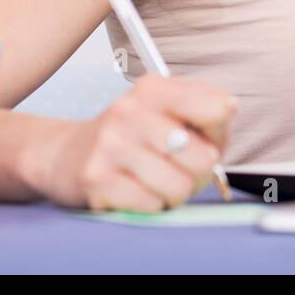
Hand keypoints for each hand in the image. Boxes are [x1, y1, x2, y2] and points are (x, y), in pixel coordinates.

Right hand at [35, 74, 236, 210]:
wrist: (65, 155)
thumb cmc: (130, 136)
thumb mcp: (165, 111)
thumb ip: (205, 111)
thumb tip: (229, 108)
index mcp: (153, 89)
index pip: (216, 107)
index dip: (219, 132)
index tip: (202, 135)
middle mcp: (129, 112)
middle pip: (203, 157)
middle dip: (199, 173)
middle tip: (181, 169)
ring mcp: (110, 146)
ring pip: (179, 186)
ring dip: (175, 192)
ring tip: (157, 181)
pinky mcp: (97, 180)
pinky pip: (152, 205)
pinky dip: (151, 204)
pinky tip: (136, 190)